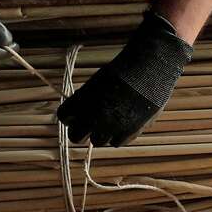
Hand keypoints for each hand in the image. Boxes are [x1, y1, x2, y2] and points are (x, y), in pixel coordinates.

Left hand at [57, 12, 192, 146]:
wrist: (147, 69)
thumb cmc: (123, 70)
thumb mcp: (97, 82)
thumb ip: (87, 100)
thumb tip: (83, 114)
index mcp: (80, 101)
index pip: (64, 117)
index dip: (71, 116)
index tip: (77, 114)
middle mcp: (91, 117)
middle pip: (75, 137)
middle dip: (81, 131)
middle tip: (90, 124)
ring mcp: (110, 127)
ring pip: (97, 141)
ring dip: (101, 133)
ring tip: (112, 120)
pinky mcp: (128, 133)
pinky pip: (116, 142)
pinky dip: (118, 135)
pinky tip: (124, 122)